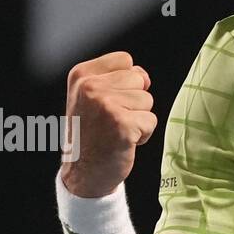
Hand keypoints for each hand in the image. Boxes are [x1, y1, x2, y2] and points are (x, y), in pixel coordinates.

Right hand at [60, 51, 156, 196]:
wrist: (83, 173)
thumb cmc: (92, 133)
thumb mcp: (94, 98)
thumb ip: (117, 79)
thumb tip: (144, 76)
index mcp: (81, 75)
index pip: (125, 60)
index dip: (126, 82)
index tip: (108, 102)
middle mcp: (90, 87)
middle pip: (139, 79)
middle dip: (134, 102)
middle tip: (113, 120)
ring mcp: (105, 105)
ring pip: (147, 100)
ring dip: (139, 119)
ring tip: (117, 131)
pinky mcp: (122, 125)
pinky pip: (151, 121)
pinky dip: (143, 134)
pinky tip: (124, 142)